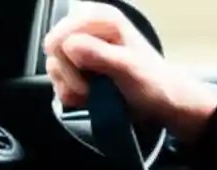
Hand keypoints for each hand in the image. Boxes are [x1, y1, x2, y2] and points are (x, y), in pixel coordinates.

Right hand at [42, 0, 216, 141]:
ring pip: (53, 68)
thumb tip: (69, 45)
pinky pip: (58, 82)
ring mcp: (81, 49)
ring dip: (72, 87)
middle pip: (54, 50)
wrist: (163, 104)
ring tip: (96, 93)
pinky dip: (72, 94)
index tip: (88, 75)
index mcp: (101, 18)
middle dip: (70, 75)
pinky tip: (91, 97)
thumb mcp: (129, 69)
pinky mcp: (78, 70)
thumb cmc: (153, 84)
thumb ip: (100, 55)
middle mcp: (88, 29)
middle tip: (93, 89)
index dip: (69, 58)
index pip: (62, 33)